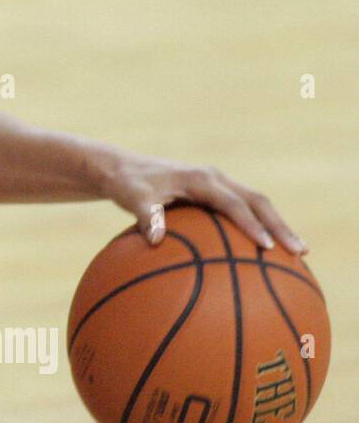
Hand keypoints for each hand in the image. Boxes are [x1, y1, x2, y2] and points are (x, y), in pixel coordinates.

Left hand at [95, 150, 305, 253]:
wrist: (122, 169)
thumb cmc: (127, 185)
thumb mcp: (131, 198)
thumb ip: (145, 215)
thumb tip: (154, 240)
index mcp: (200, 178)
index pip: (233, 203)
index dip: (251, 225)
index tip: (267, 247)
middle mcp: (214, 178)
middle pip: (257, 201)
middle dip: (280, 225)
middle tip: (300, 251)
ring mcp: (217, 184)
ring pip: (256, 203)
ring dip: (277, 225)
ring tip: (298, 253)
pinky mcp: (213, 193)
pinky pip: (243, 209)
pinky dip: (259, 226)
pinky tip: (267, 252)